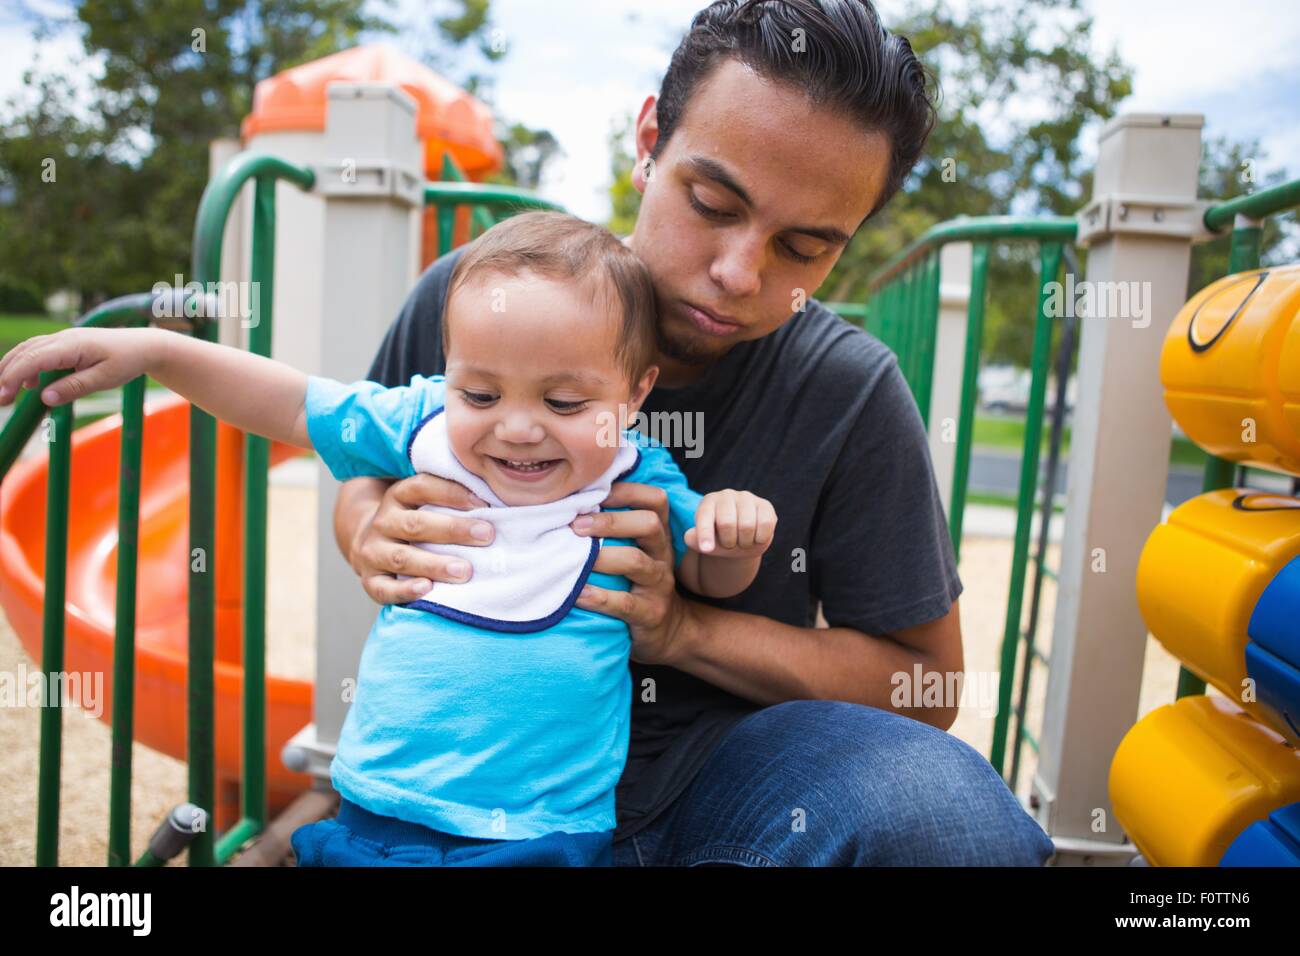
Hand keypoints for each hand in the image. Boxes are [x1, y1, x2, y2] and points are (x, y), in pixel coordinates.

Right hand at [0, 327, 160, 405]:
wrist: (144, 345)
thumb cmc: (127, 361)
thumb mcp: (104, 379)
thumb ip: (74, 387)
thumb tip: (44, 397)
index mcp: (72, 345)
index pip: (32, 359)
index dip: (13, 376)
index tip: (3, 396)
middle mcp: (63, 338)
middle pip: (24, 352)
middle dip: (6, 374)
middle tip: (0, 400)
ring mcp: (63, 339)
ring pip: (28, 350)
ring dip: (12, 368)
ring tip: (5, 393)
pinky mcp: (66, 344)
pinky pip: (38, 351)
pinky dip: (26, 365)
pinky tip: (28, 384)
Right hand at [349, 474, 496, 604]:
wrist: (366, 542)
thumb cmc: (415, 520)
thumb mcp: (423, 501)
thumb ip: (452, 497)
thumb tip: (497, 496)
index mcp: (398, 496)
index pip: (422, 487)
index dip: (452, 493)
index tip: (484, 503)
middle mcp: (383, 522)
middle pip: (416, 525)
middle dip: (453, 530)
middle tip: (486, 536)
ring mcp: (373, 552)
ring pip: (402, 558)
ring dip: (434, 564)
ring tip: (465, 571)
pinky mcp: (370, 580)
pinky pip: (383, 588)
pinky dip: (404, 590)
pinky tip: (426, 589)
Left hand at [570, 481, 693, 666]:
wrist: (670, 632)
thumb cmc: (639, 584)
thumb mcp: (638, 552)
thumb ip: (618, 530)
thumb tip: (573, 503)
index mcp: (659, 536)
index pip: (655, 500)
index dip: (627, 490)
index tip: (593, 492)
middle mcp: (662, 555)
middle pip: (649, 524)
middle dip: (611, 521)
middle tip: (576, 525)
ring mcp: (659, 585)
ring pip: (635, 561)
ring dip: (601, 556)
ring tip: (573, 557)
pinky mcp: (650, 613)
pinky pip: (623, 603)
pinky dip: (597, 596)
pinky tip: (576, 593)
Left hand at [684, 489, 776, 558]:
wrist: (742, 540)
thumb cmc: (719, 540)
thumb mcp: (705, 542)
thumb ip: (695, 540)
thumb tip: (691, 537)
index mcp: (708, 502)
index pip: (705, 517)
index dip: (705, 534)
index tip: (706, 549)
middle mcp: (726, 495)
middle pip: (727, 524)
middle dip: (728, 542)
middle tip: (729, 545)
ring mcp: (747, 498)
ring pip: (747, 526)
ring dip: (744, 542)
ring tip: (742, 541)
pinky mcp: (765, 505)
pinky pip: (765, 524)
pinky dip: (760, 538)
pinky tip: (756, 537)